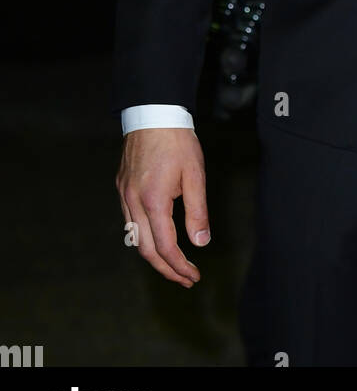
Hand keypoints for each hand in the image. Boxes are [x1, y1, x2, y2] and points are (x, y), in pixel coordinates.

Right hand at [116, 128, 209, 286]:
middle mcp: (133, 201)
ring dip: (153, 255)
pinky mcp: (121, 186)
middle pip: (145, 249)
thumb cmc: (178, 141)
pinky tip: (158, 236)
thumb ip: (197, 212)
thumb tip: (200, 243)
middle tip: (185, 278)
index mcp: (153, 201)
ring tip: (174, 263)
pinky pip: (129, 219)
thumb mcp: (195, 175)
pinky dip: (143, 235)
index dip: (180, 266)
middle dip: (166, 269)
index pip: (165, 247)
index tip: (194, 276)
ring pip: (134, 237)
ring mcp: (124, 194)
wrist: (153, 112)